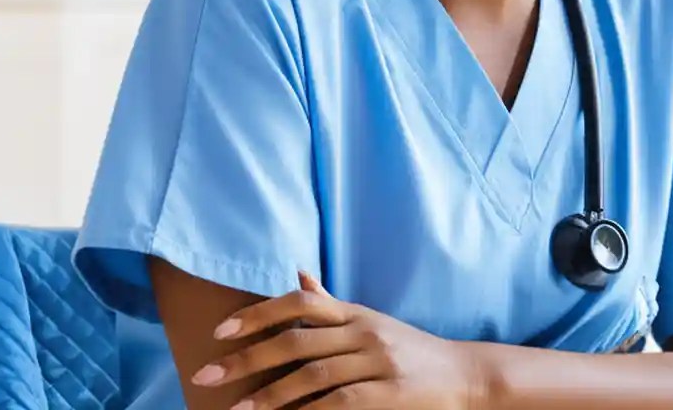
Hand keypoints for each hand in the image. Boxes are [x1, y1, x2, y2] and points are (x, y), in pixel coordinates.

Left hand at [191, 272, 485, 409]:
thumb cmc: (411, 351)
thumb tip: (297, 275)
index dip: (257, 314)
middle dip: (247, 359)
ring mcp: (378, 363)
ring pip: (312, 376)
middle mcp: (364, 332)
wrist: (465, 375)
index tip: (220, 332)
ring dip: (269, 396)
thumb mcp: (371, 322)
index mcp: (355, 313)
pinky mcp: (389, 395)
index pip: (300, 304)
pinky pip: (339, 404)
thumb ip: (331, 305)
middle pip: (296, 341)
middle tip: (207, 376)